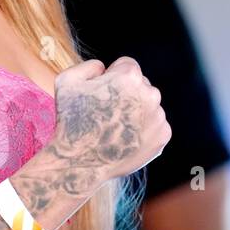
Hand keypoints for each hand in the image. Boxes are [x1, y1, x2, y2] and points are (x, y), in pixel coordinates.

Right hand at [52, 56, 171, 185]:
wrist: (80, 164)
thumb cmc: (71, 122)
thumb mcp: (66, 81)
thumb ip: (89, 65)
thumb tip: (105, 68)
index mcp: (129, 76)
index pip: (127, 65)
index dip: (112, 77)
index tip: (101, 93)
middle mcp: (150, 93)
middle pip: (140, 85)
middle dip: (126, 94)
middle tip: (107, 113)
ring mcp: (158, 116)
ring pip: (148, 105)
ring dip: (136, 112)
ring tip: (114, 128)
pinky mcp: (163, 136)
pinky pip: (155, 125)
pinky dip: (143, 130)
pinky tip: (125, 139)